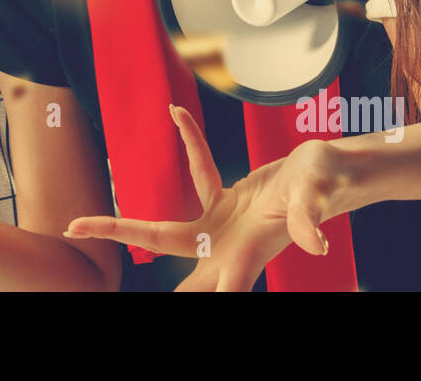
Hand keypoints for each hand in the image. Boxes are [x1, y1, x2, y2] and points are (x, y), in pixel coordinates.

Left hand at [67, 106, 349, 289]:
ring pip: (166, 231)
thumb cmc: (331, 182)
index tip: (166, 307)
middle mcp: (227, 245)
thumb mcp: (317, 195)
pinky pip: (198, 173)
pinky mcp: (226, 203)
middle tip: (81, 244)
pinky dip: (190, 144)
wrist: (339, 172)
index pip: (215, 286)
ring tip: (84, 224)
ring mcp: (223, 226)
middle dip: (127, 255)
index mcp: (246, 251)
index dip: (198, 298)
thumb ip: (309, 219)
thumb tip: (316, 243)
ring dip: (128, 225)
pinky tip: (177, 114)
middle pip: (167, 259)